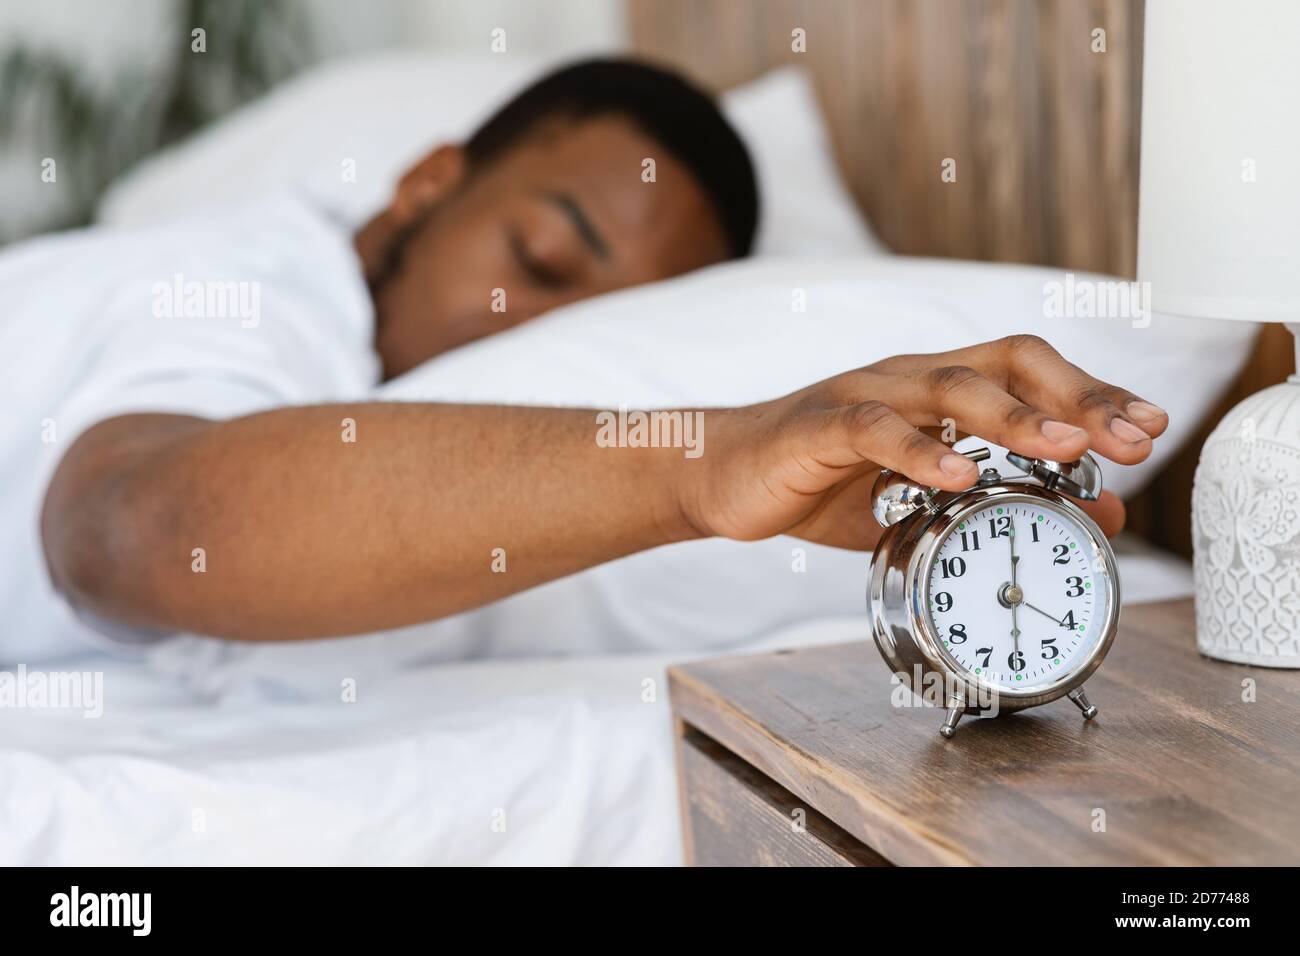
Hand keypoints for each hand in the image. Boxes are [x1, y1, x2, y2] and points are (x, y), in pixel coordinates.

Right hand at [680, 335, 1167, 550]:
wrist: (721, 476)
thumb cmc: (820, 484)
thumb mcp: (917, 502)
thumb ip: (995, 502)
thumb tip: (1095, 514)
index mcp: (934, 390)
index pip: (1028, 369)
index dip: (1092, 391)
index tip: (1148, 426)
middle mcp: (906, 378)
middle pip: (1004, 362)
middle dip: (1075, 398)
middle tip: (1130, 440)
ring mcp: (862, 394)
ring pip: (947, 387)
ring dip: (1014, 417)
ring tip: (1066, 449)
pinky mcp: (816, 425)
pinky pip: (872, 429)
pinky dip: (917, 452)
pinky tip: (955, 478)